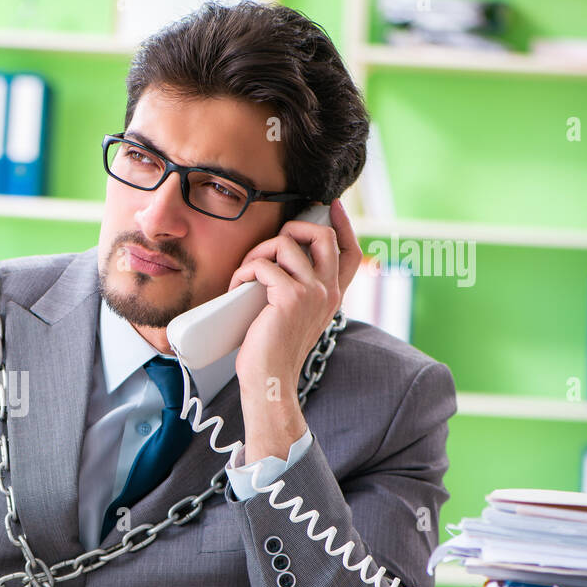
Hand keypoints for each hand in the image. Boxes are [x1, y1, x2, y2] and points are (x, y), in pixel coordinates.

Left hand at [227, 198, 360, 391]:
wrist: (270, 380)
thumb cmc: (273, 351)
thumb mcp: (294, 316)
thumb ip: (296, 291)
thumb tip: (276, 264)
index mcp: (333, 295)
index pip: (350, 250)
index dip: (343, 224)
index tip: (329, 206)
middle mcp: (329, 290)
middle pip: (322, 235)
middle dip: (292, 229)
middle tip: (267, 250)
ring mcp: (313, 292)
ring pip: (285, 244)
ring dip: (256, 254)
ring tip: (245, 276)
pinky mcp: (290, 297)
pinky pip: (262, 265)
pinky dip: (243, 272)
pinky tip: (236, 288)